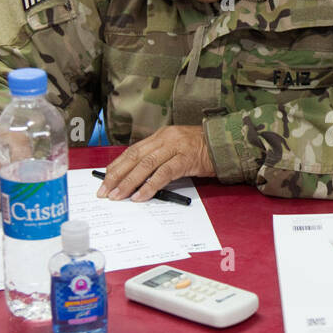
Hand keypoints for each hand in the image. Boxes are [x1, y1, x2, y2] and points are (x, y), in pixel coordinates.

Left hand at [97, 125, 215, 201]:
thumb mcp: (178, 148)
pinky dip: (149, 186)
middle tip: (104, 191)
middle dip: (116, 175)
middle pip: (134, 157)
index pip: (132, 151)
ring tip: (117, 196)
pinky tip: (139, 196)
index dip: (117, 166)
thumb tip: (139, 177)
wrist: (228, 144)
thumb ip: (160, 157)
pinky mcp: (186, 159)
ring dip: (129, 182)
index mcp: (161, 135)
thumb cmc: (203, 150)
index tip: (105, 179)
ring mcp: (175, 147)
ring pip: (145, 165)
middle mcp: (165, 138)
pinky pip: (163, 174)